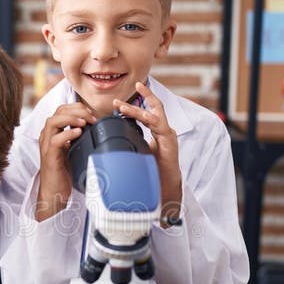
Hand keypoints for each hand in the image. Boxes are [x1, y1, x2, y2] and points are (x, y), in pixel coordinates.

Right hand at [36, 102, 95, 220]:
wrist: (54, 191)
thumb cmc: (64, 171)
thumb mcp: (73, 149)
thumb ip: (79, 137)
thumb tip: (97, 127)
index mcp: (52, 132)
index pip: (62, 109)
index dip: (77, 107)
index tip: (91, 113)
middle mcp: (47, 135)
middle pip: (58, 111)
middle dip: (77, 111)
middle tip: (92, 117)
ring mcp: (46, 145)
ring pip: (53, 121)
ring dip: (71, 118)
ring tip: (85, 123)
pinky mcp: (49, 156)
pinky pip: (56, 140)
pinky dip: (68, 134)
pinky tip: (79, 133)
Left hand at [113, 82, 182, 224]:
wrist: (165, 186)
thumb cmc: (154, 170)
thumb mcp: (138, 152)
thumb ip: (131, 142)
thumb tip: (113, 139)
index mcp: (157, 130)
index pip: (147, 112)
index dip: (134, 106)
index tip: (118, 102)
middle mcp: (164, 129)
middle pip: (153, 107)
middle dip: (141, 97)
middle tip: (119, 98)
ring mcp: (168, 134)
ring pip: (153, 114)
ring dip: (136, 110)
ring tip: (122, 107)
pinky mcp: (169, 140)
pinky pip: (159, 125)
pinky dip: (148, 118)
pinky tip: (140, 116)